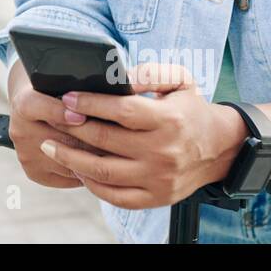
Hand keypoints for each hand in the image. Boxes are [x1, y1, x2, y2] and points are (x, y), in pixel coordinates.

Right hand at [6, 59, 111, 189]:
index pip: (36, 106)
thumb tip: (117, 91)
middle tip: (120, 139)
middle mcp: (20, 131)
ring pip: (69, 162)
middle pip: (60, 140)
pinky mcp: (35, 172)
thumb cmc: (60, 86)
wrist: (36, 106)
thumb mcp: (66, 78)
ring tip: (122, 152)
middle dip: (91, 139)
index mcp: (24, 103)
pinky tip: (109, 162)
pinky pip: (70, 176)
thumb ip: (83, 86)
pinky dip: (90, 170)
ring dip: (96, 157)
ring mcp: (26, 154)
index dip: (59, 111)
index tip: (81, 115)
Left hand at [38, 62, 246, 208]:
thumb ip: (149, 72)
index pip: (120, 111)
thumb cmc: (190, 108)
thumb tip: (117, 76)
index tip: (66, 97)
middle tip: (51, 119)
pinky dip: (90, 183)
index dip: (89, 103)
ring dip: (70, 157)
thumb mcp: (179, 80)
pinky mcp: (155, 198)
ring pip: (103, 171)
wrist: (219, 148)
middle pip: (105, 141)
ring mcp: (158, 179)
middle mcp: (163, 152)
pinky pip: (114, 196)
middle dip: (71, 128)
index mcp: (169, 120)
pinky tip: (75, 167)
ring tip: (51, 145)